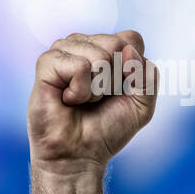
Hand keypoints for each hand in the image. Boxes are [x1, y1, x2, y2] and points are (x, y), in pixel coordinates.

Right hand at [27, 31, 157, 174]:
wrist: (80, 154)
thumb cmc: (108, 129)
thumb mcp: (142, 104)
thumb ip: (148, 76)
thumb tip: (126, 49)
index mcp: (107, 50)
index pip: (132, 39)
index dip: (135, 68)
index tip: (123, 90)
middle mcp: (85, 45)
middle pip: (117, 44)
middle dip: (117, 79)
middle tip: (100, 97)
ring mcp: (64, 51)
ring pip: (100, 55)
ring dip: (99, 87)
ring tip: (84, 99)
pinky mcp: (47, 63)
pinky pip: (79, 66)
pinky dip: (82, 91)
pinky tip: (69, 99)